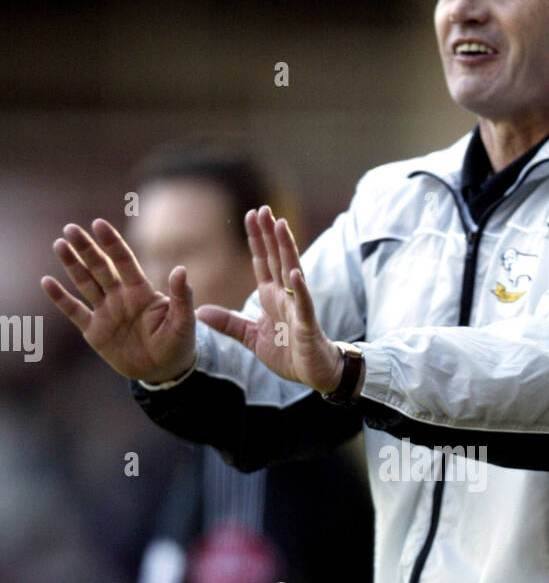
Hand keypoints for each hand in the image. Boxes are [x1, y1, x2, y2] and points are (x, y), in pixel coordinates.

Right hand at [41, 219, 196, 382]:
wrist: (164, 370)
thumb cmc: (178, 342)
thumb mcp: (184, 321)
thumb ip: (181, 296)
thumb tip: (181, 269)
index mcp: (141, 290)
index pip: (124, 260)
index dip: (112, 243)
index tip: (98, 224)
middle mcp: (120, 296)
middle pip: (100, 267)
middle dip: (86, 248)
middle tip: (70, 228)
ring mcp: (105, 312)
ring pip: (85, 283)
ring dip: (72, 265)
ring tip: (59, 245)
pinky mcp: (94, 331)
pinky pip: (74, 311)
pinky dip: (60, 298)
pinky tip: (47, 281)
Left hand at [195, 205, 344, 391]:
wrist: (313, 374)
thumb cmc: (288, 353)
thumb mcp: (250, 337)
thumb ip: (228, 322)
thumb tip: (201, 311)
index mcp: (271, 297)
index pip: (262, 261)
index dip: (256, 239)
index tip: (250, 214)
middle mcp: (284, 297)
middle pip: (276, 259)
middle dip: (270, 234)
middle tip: (264, 208)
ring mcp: (297, 308)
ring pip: (291, 272)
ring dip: (286, 249)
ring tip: (281, 225)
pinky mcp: (307, 325)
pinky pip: (304, 305)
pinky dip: (300, 290)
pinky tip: (295, 274)